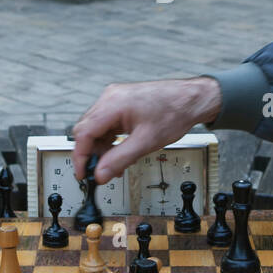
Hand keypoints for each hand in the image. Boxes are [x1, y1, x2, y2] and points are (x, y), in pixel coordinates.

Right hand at [71, 77, 221, 185]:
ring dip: (101, 148)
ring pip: (96, 128)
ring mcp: (115, 99)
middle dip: (91, 154)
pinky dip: (110, 140)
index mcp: (112, 103)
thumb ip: (120, 159)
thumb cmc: (174, 112)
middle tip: (99, 173)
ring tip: (114, 166)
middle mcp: (110, 98)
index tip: (83, 174)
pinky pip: (107, 124)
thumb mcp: (146, 142)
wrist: (191, 99)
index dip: (81, 157)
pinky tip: (119, 152)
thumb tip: (100, 174)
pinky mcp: (122, 103)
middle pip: (86, 130)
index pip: (84, 133)